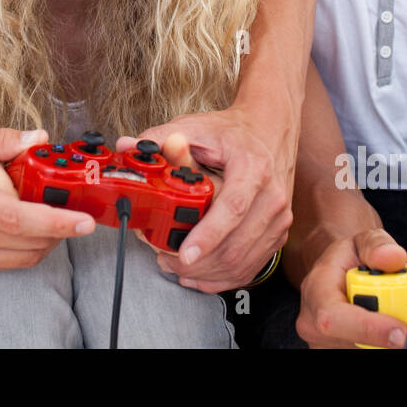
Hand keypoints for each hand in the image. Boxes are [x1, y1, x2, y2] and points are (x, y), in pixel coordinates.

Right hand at [0, 123, 94, 276]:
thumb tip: (33, 137)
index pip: (21, 218)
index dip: (58, 222)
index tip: (84, 220)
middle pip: (28, 244)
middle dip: (59, 231)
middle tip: (72, 210)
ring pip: (18, 259)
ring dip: (42, 242)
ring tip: (47, 216)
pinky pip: (0, 264)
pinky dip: (19, 249)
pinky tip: (17, 226)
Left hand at [116, 107, 293, 291]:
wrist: (269, 133)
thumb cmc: (231, 134)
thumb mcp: (195, 128)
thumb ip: (160, 138)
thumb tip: (128, 146)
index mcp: (253, 168)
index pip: (232, 207)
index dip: (208, 235)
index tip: (185, 253)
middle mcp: (272, 196)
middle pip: (235, 244)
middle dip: (198, 262)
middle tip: (165, 259)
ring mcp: (279, 218)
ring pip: (241, 262)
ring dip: (206, 272)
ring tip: (175, 265)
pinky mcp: (278, 234)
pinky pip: (250, 267)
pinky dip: (222, 277)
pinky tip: (198, 274)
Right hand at [296, 229, 406, 347]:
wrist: (337, 275)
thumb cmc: (347, 260)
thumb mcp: (361, 241)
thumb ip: (377, 245)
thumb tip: (394, 258)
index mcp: (316, 292)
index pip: (334, 318)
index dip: (369, 329)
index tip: (402, 331)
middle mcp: (315, 325)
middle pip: (358, 343)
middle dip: (394, 337)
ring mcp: (328, 345)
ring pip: (370, 351)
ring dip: (396, 341)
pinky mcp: (343, 352)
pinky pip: (374, 351)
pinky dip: (392, 344)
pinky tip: (397, 328)